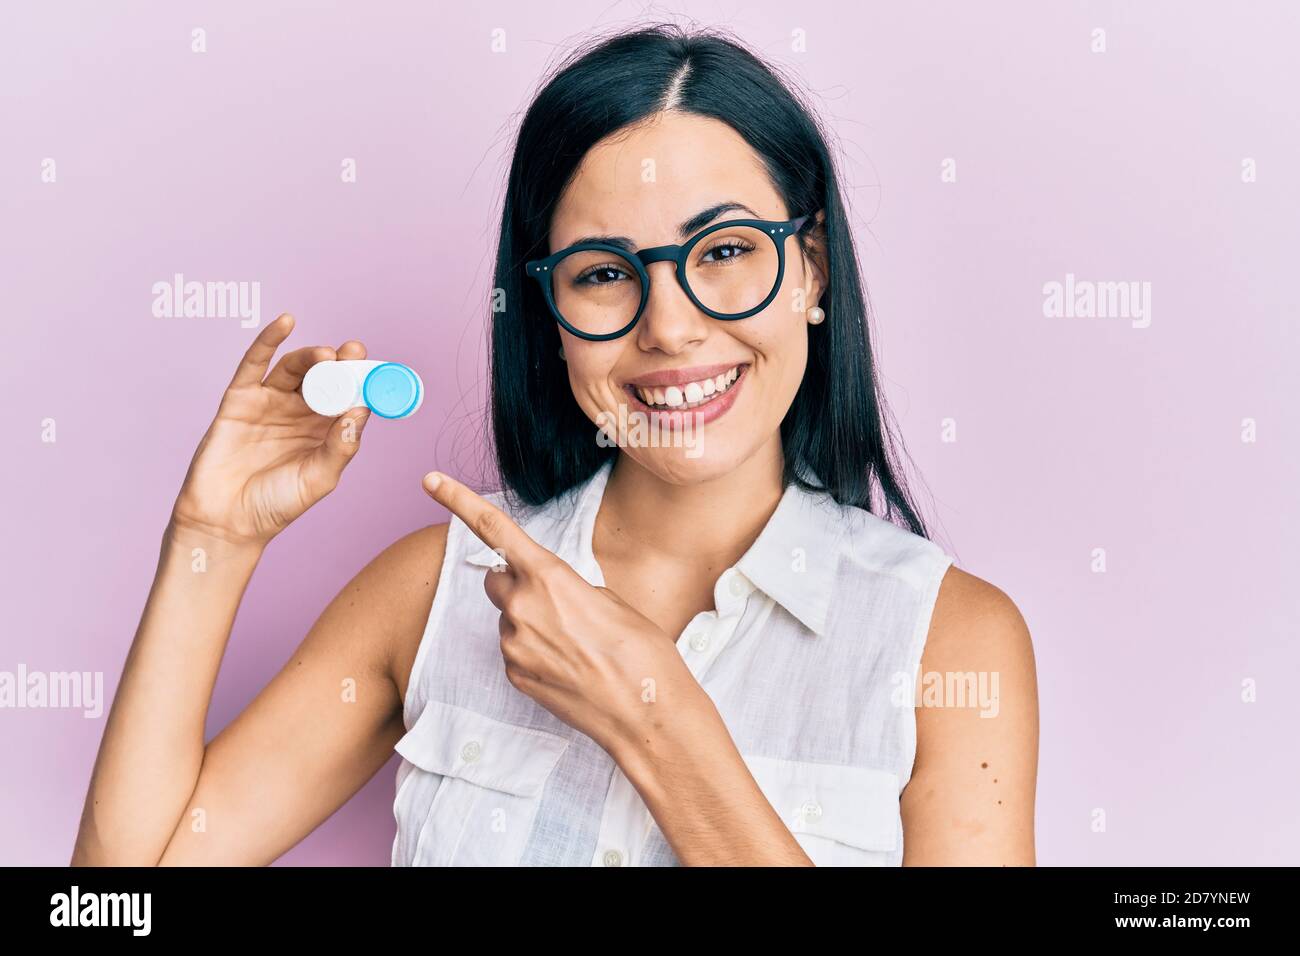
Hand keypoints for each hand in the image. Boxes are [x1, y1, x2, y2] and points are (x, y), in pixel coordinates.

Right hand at [169, 313, 371, 548]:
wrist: (227, 521)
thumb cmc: (276, 505)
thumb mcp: (319, 478)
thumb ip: (340, 447)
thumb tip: (359, 412)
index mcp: (325, 431)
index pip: (349, 397)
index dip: (362, 382)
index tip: (375, 370)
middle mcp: (301, 413)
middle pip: (325, 378)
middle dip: (341, 364)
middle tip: (353, 354)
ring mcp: (271, 403)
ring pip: (296, 369)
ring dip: (313, 356)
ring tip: (327, 356)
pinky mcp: (241, 399)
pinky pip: (254, 364)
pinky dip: (268, 340)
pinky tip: (285, 322)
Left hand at [422, 471, 707, 757]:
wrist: (646, 713)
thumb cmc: (641, 652)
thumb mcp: (611, 600)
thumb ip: (570, 587)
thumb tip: (553, 596)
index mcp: (548, 577)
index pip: (494, 529)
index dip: (458, 500)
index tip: (431, 481)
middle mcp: (521, 608)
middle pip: (496, 580)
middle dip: (516, 583)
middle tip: (556, 603)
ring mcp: (514, 646)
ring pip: (510, 619)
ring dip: (532, 622)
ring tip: (576, 644)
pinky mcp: (514, 676)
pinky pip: (515, 650)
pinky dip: (536, 653)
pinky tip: (569, 666)